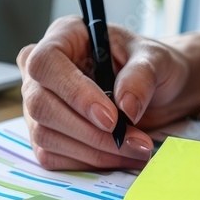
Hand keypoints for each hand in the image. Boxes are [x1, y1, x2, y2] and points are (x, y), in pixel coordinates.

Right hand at [18, 16, 191, 170]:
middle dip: (89, 132)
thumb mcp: (157, 61)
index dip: (74, 93)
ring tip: (136, 151)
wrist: (159, 93)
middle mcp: (43, 71)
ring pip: (46, 136)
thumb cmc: (152, 67)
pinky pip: (54, 156)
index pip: (46, 64)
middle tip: (133, 141)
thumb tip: (125, 107)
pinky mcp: (46, 134)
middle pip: (40, 105)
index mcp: (63, 37)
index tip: (111, 119)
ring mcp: (40, 104)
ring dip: (94, 151)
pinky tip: (119, 157)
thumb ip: (141, 76)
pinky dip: (89, 162)